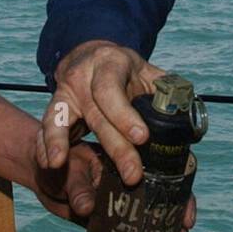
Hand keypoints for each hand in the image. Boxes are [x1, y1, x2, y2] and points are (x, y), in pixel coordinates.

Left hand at [32, 140, 197, 231]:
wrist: (45, 173)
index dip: (179, 202)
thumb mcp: (68, 171)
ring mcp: (130, 205)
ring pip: (157, 228)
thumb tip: (86, 207)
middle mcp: (137, 183)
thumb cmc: (59, 163)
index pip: (165, 181)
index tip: (184, 221)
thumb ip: (78, 187)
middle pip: (168, 210)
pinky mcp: (119, 223)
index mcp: (131, 163)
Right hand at [39, 40, 167, 186]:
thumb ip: (168, 91)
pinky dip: (43, 144)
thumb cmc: (126, 71)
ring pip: (58, 116)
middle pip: (96, 113)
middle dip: (114, 146)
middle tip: (132, 174)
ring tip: (57, 163)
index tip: (142, 137)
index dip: (124, 113)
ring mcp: (65, 92)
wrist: (92, 56)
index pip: (111, 88)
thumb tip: (189, 115)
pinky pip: (46, 125)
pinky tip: (46, 163)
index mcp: (110, 63)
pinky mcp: (54, 107)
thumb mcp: (148, 71)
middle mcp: (82, 76)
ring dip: (57, 141)